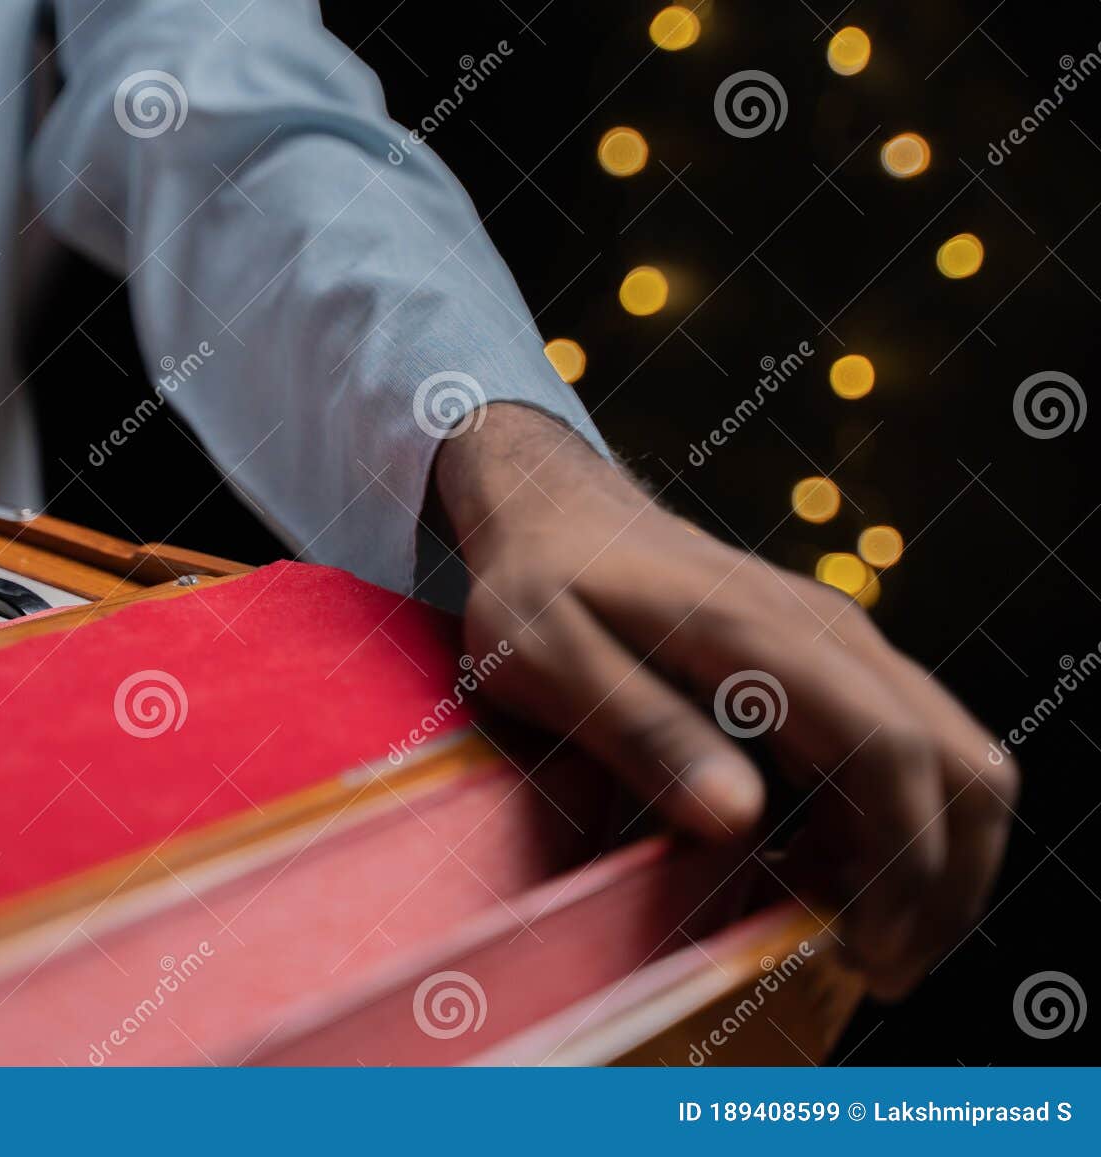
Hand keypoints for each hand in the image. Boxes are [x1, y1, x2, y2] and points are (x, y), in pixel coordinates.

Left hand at [435, 403, 1016, 997]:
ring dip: (932, 856)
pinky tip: (828, 876)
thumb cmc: (539, 589)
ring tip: (856, 937)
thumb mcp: (549, 661)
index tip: (864, 952)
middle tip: (875, 967)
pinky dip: (899, 822)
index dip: (900, 863)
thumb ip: (639, 730)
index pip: (887, 750)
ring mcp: (840, 640)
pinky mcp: (830, 658)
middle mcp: (826, 631)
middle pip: (959, 761)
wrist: (556, 514)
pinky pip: (909, 745)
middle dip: (943, 880)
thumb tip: (737, 818)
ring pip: (951, 754)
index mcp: (758, 633)